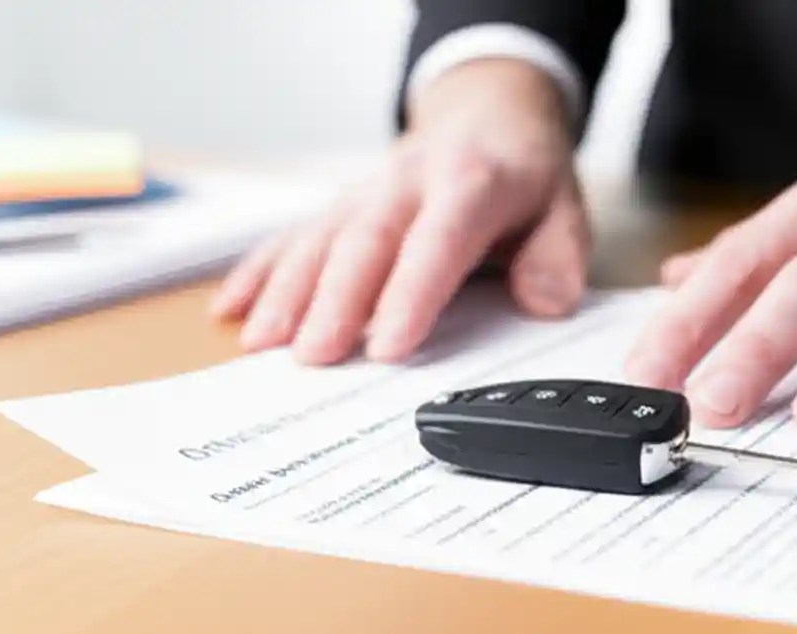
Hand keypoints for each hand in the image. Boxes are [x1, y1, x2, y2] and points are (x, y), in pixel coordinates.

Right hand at [210, 59, 589, 363]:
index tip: (390, 345)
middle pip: (365, 241)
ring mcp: (365, 192)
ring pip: (320, 239)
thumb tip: (545, 302)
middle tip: (314, 356)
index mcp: (469, 184)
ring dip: (287, 291)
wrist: (487, 114)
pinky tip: (232, 308)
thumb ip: (558, 258)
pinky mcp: (338, 206)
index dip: (412, 293)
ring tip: (262, 343)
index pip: (438, 240)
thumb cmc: (520, 172)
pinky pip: (292, 235)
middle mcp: (406, 184)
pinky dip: (259, 271)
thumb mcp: (565, 208)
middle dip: (335, 301)